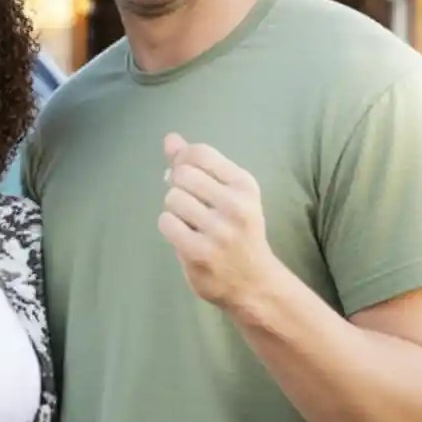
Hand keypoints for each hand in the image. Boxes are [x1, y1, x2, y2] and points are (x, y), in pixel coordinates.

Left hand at [157, 133, 279, 313]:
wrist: (255, 282)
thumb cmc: (239, 231)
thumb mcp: (229, 193)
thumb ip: (198, 165)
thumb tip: (170, 138)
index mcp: (245, 185)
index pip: (200, 153)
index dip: (182, 161)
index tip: (185, 176)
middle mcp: (235, 205)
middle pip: (182, 174)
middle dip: (177, 186)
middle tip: (188, 203)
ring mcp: (218, 230)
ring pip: (172, 199)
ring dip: (174, 210)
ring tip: (190, 223)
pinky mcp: (200, 252)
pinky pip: (166, 223)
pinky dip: (170, 227)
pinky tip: (184, 237)